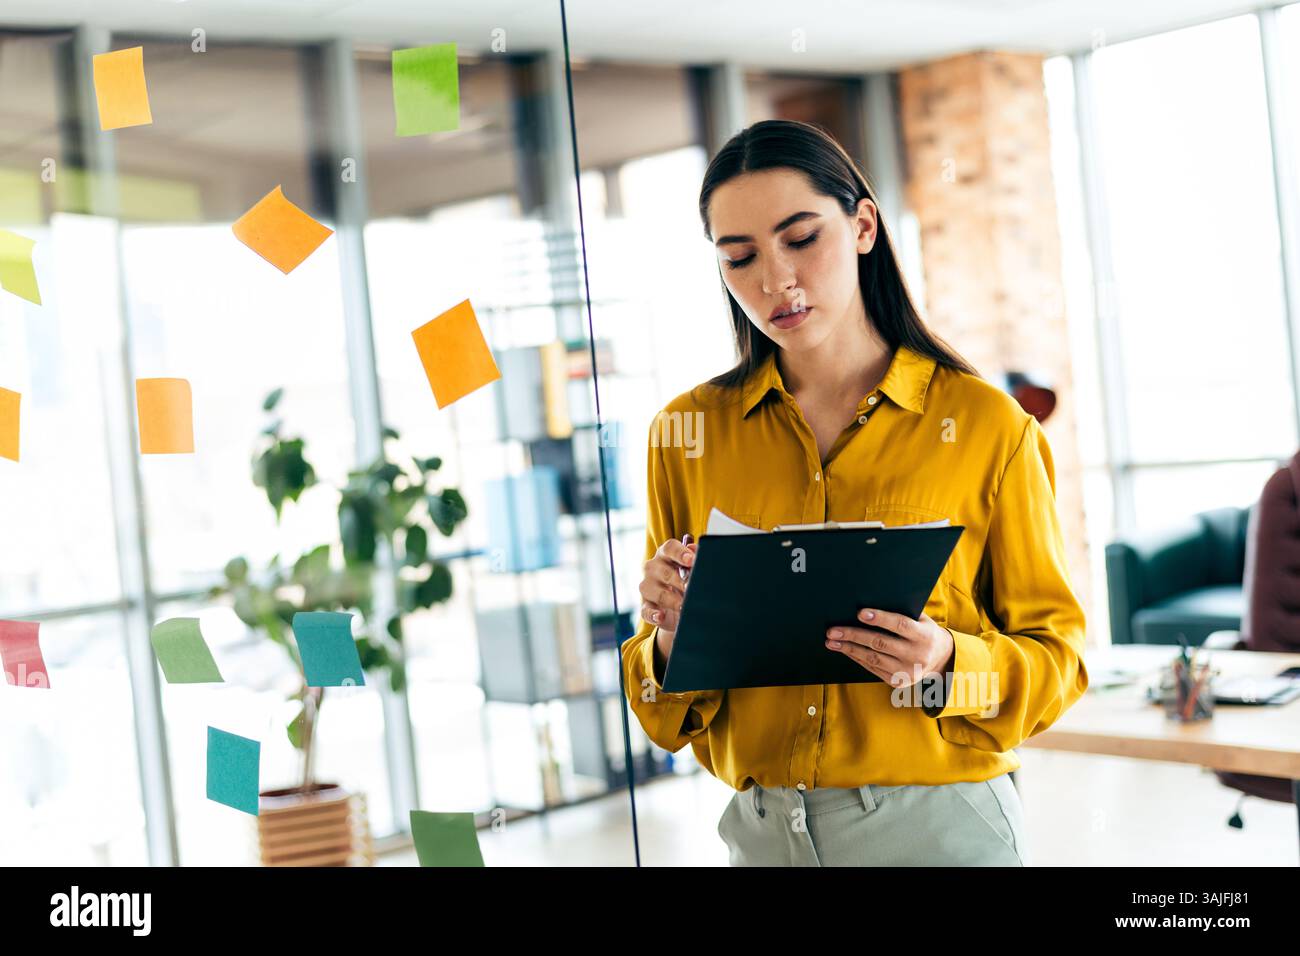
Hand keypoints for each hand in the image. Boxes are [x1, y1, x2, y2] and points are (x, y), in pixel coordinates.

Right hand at [638, 536, 696, 660]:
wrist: (679, 604)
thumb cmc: (686, 580)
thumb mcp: (692, 569)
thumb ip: (695, 558)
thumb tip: (696, 551)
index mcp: (666, 554)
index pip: (670, 548)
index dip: (680, 553)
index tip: (692, 560)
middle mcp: (653, 568)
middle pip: (665, 572)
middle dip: (681, 582)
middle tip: (692, 588)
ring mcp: (647, 587)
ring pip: (658, 593)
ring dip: (673, 601)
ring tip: (684, 606)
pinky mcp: (646, 605)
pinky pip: (646, 610)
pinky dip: (653, 614)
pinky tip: (661, 616)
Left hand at [825, 608, 954, 687]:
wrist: (941, 660)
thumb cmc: (924, 632)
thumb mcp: (921, 620)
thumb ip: (902, 612)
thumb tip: (871, 600)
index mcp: (924, 636)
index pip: (900, 625)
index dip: (880, 618)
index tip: (860, 613)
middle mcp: (917, 655)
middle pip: (880, 643)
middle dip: (854, 635)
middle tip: (833, 630)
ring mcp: (908, 671)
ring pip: (873, 658)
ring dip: (849, 649)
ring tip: (832, 641)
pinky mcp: (899, 682)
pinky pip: (873, 669)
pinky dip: (857, 658)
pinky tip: (846, 650)